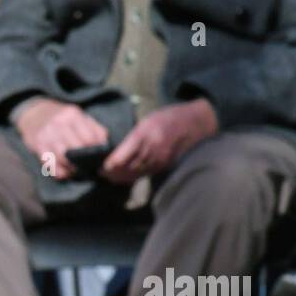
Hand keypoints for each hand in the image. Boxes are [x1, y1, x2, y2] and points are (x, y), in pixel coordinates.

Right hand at [15, 98, 109, 180]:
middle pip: (76, 149)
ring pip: (63, 158)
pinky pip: (50, 164)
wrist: (34, 113)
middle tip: (87, 165)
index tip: (97, 155)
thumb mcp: (78, 116)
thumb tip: (105, 143)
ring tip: (76, 169)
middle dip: (84, 160)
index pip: (89, 139)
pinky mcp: (37, 146)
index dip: (95, 150)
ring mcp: (47, 135)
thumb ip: (94, 128)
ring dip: (72, 168)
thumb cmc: (61, 118)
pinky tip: (64, 173)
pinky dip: (59, 172)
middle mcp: (59, 124)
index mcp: (73, 115)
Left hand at [101, 99, 218, 183]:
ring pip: (135, 173)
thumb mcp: (147, 120)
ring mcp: (159, 160)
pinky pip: (145, 174)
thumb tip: (116, 151)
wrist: (196, 123)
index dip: (109, 164)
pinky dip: (133, 177)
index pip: (121, 156)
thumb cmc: (169, 118)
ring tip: (110, 178)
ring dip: (121, 177)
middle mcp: (151, 149)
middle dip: (112, 173)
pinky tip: (124, 178)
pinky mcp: (164, 166)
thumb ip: (133, 137)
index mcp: (144, 134)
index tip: (100, 167)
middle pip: (127, 167)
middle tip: (102, 175)